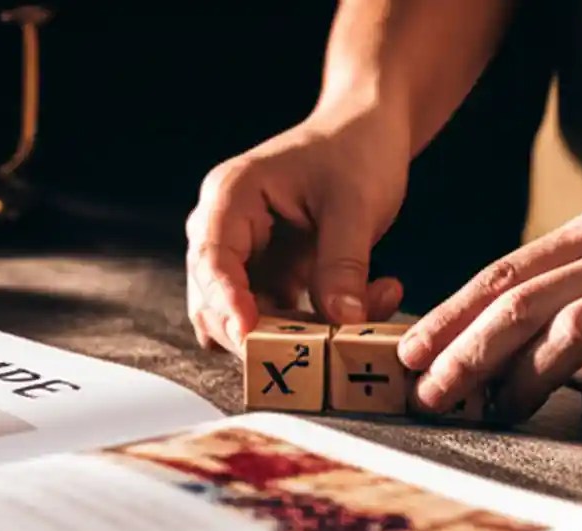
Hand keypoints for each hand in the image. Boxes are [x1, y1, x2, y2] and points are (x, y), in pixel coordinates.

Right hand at [185, 108, 409, 355]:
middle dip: (262, 332)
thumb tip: (341, 320)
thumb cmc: (356, 149)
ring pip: (245, 317)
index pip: (212, 260)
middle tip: (316, 349)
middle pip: (215, 300)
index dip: (227, 303)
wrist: (368, 129)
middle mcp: (224, 229)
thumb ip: (344, 264)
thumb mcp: (355, 205)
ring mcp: (243, 255)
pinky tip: (362, 306)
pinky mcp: (267, 274)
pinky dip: (311, 326)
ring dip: (294, 334)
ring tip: (355, 318)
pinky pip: (276, 316)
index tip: (250, 337)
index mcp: (230, 197)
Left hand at [399, 172, 581, 420]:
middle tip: (432, 393)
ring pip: (573, 331)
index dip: (450, 315)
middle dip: (466, 353)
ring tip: (502, 410)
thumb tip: (506, 318)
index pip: (504, 272)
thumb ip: (577, 267)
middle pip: (523, 304)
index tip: (411, 352)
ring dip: (527, 378)